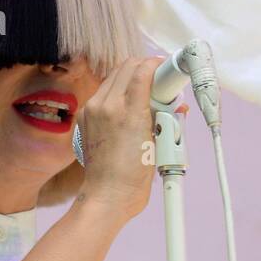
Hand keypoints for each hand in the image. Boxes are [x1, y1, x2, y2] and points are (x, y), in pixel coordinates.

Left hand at [79, 56, 159, 222]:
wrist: (108, 195)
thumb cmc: (134, 176)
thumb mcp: (159, 143)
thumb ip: (166, 117)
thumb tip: (175, 104)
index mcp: (128, 112)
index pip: (143, 70)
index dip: (158, 64)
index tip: (168, 68)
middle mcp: (106, 106)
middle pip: (127, 67)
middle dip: (146, 68)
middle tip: (160, 79)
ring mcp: (92, 110)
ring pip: (113, 77)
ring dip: (131, 77)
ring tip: (146, 91)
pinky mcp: (85, 118)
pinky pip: (102, 92)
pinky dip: (117, 91)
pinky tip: (129, 104)